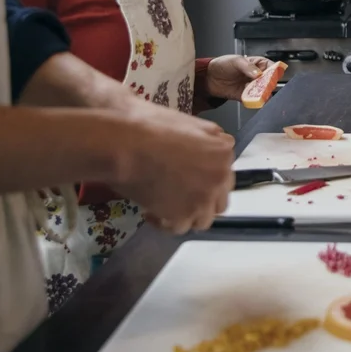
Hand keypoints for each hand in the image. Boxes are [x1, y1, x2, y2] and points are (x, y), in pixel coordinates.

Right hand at [112, 110, 234, 233]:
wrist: (125, 143)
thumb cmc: (152, 126)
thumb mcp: (191, 123)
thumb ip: (209, 140)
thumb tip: (214, 148)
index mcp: (223, 153)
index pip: (225, 173)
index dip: (207, 177)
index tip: (191, 178)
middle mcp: (220, 178)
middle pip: (219, 199)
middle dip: (202, 198)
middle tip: (181, 194)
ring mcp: (203, 200)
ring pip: (204, 219)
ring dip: (187, 214)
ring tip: (167, 205)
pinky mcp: (182, 217)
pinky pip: (180, 228)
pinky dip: (165, 223)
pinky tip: (151, 212)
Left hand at [205, 55, 271, 99]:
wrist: (209, 77)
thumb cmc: (223, 64)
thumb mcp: (236, 61)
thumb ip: (248, 67)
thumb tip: (257, 74)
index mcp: (258, 64)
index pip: (272, 67)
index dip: (274, 72)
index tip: (273, 76)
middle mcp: (257, 76)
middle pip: (269, 82)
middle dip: (269, 85)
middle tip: (266, 86)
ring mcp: (252, 87)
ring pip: (263, 92)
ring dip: (263, 94)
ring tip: (260, 94)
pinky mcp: (246, 97)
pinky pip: (253, 100)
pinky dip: (254, 101)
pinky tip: (253, 99)